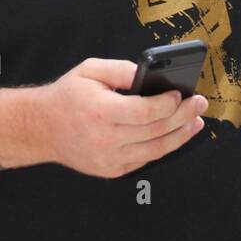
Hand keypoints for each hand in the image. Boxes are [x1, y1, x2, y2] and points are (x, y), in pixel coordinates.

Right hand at [40, 58, 207, 178]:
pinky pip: (144, 160)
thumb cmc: (67, 96)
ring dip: (180, 136)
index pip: (147, 111)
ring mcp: (108, 159)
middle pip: (157, 131)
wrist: (40, 128)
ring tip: (195, 122)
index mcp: (100, 111)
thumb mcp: (89, 70)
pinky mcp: (111, 170)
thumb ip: (122, 70)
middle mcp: (105, 139)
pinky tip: (175, 135)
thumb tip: (152, 76)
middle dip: (184, 117)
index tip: (182, 94)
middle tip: (200, 105)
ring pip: (156, 150)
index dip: (170, 104)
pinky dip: (163, 147)